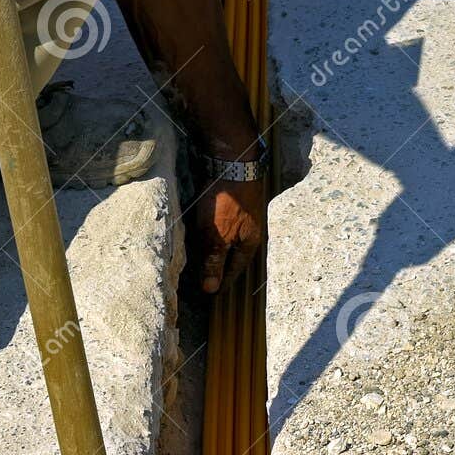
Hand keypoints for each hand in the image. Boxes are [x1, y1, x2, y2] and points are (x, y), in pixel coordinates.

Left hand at [191, 177, 265, 293]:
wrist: (233, 159)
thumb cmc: (227, 199)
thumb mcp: (218, 235)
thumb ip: (214, 261)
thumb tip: (211, 289)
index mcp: (249, 243)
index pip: (234, 271)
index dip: (221, 283)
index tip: (211, 295)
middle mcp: (250, 231)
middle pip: (234, 256)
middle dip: (221, 267)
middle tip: (208, 279)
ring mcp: (244, 215)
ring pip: (229, 239)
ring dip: (217, 249)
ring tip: (204, 258)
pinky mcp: (235, 201)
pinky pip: (224, 224)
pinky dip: (214, 232)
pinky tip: (205, 231)